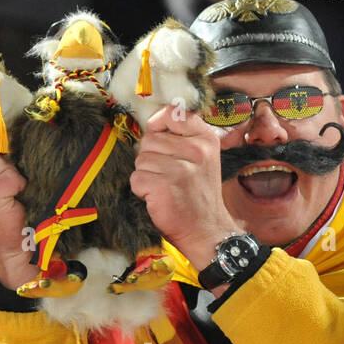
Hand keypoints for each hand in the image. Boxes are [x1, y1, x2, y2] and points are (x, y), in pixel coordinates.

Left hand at [129, 105, 238, 271]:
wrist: (206, 229)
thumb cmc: (197, 194)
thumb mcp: (201, 159)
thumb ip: (182, 138)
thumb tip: (152, 122)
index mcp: (205, 139)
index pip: (173, 113)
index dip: (158, 124)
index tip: (160, 136)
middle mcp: (196, 151)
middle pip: (149, 139)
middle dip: (150, 158)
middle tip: (168, 175)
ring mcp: (180, 168)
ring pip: (141, 159)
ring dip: (146, 175)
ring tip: (165, 187)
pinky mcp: (164, 185)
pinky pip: (136, 178)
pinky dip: (142, 190)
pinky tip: (159, 197)